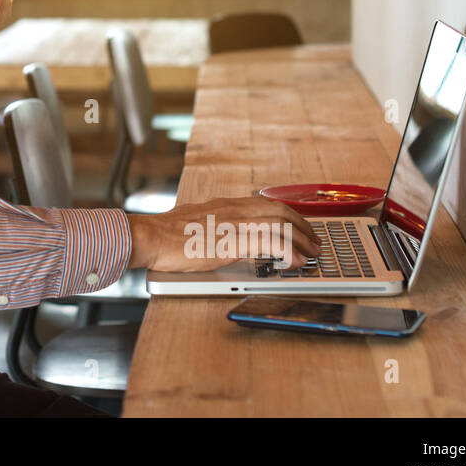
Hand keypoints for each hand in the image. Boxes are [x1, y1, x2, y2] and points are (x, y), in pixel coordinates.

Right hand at [127, 197, 321, 272]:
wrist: (150, 237)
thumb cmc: (165, 235)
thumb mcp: (195, 223)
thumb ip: (213, 225)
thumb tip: (221, 236)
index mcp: (225, 204)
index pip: (267, 204)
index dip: (289, 216)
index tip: (300, 227)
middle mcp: (233, 208)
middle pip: (280, 210)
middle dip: (302, 226)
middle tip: (314, 242)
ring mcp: (233, 223)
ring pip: (280, 223)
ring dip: (301, 240)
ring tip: (312, 254)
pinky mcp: (232, 240)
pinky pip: (270, 242)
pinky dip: (289, 251)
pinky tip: (296, 262)